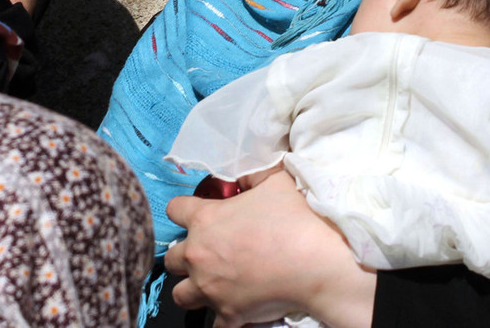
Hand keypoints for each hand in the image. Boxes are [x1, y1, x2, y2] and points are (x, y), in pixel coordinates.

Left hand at [163, 170, 375, 327]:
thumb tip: (241, 177)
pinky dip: (222, 318)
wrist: (317, 263)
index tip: (196, 215)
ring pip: (181, 294)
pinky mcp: (227, 314)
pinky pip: (212, 323)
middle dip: (186, 256)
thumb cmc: (295, 219)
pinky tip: (234, 310)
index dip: (184, 211)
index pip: (174, 210)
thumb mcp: (274, 181)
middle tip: (207, 255)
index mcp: (204, 219)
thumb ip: (251, 176)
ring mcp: (210, 288)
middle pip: (171, 258)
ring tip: (212, 285)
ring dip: (192, 288)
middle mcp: (198, 254)